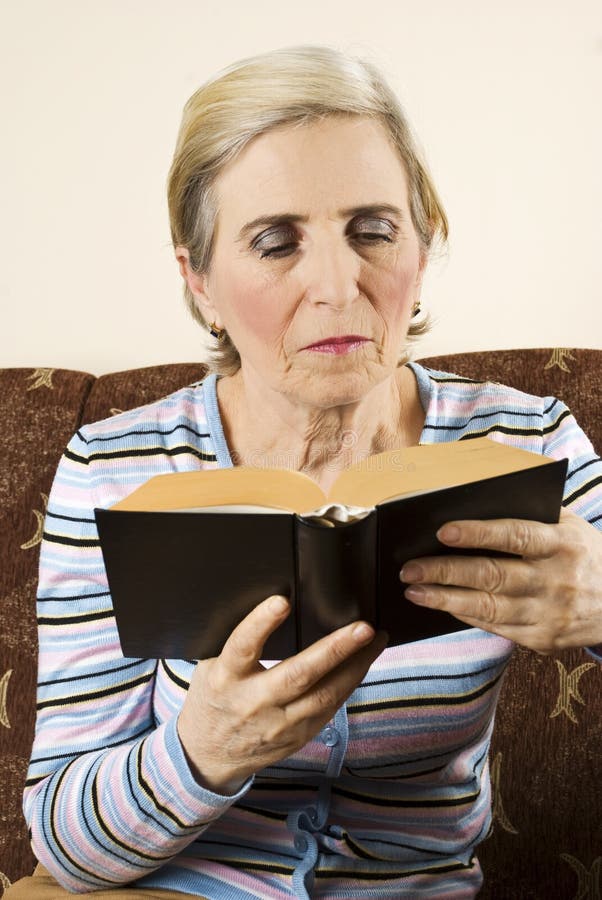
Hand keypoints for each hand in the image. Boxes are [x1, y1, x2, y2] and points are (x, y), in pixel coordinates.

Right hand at [177, 595, 386, 793]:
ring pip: (325, 695)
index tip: (282, 601)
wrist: (208, 757)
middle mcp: (254, 702)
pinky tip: (363, 663)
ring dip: (356, 666)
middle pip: (298, 675)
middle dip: (335, 649)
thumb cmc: (213, 699)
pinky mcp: (298, 736)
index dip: (261, 624)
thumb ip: (236, 644)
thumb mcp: (211, 667)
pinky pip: (330, 707)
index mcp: (226, 678)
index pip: (242, 647)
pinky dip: (350, 683)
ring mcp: (279, 724)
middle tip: (364, 628)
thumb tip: (273, 604)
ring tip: (377, 640)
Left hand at [400, 508, 601, 653]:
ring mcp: (550, 614)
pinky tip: (442, 605)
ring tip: (414, 590)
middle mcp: (556, 581)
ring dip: (445, 599)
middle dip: (445, 572)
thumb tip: (479, 482)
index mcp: (563, 544)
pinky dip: (465, 615)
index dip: (478, 534)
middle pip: (492, 576)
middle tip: (408, 567)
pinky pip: (496, 627)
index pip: (514, 536)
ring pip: (488, 608)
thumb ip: (528, 507)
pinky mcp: (543, 640)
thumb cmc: (584, 553)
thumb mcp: (568, 523)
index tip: (443, 531)